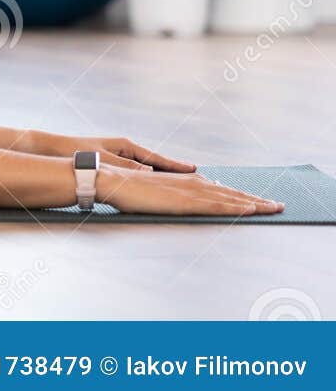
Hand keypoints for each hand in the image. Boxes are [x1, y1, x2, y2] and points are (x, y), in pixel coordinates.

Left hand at [31, 132, 194, 172]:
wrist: (53, 149)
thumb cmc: (78, 152)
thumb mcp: (106, 161)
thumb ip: (127, 169)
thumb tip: (150, 175)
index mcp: (127, 147)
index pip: (158, 159)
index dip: (176, 166)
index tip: (195, 170)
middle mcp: (126, 150)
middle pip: (157, 164)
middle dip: (175, 172)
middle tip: (199, 180)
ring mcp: (120, 157)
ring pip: (147, 170)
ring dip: (162, 177)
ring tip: (182, 185)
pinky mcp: (112, 165)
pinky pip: (136, 174)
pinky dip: (147, 180)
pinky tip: (153, 189)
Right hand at [97, 166, 282, 215]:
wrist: (111, 180)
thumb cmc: (127, 189)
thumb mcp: (156, 191)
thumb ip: (176, 193)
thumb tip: (194, 194)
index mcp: (185, 182)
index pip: (220, 190)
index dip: (241, 196)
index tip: (258, 201)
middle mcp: (192, 183)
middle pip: (231, 192)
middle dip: (257, 199)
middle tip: (279, 205)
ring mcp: (189, 191)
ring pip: (230, 197)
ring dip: (255, 203)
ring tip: (275, 208)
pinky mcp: (184, 201)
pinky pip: (216, 205)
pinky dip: (235, 207)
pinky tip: (250, 209)